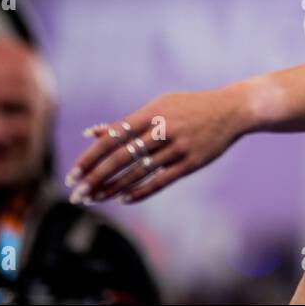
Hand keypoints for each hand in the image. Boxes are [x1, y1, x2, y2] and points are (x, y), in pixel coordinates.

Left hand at [65, 87, 242, 204]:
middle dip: (95, 178)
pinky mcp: (191, 163)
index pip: (113, 138)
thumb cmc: (190, 107)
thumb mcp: (159, 106)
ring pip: (138, 173)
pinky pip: (161, 181)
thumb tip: (92, 132)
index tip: (73, 174)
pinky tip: (123, 199)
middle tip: (77, 194)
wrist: (231, 110)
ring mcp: (178, 148)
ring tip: (94, 199)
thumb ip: (126, 122)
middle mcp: (163, 130)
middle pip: (121, 158)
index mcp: (152, 112)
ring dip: (113, 189)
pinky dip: (140, 191)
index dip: (90, 158)